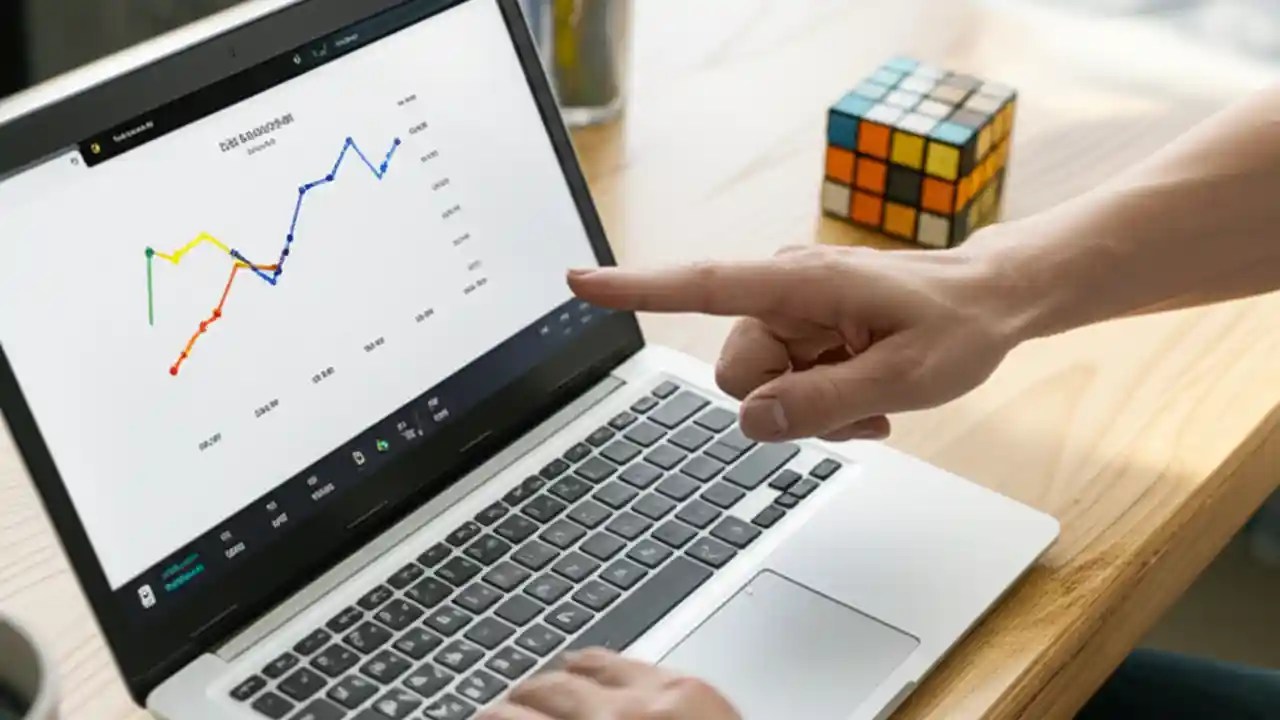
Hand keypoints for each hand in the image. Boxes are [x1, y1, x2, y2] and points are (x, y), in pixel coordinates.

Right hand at [480, 649, 740, 719]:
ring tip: (537, 696)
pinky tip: (585, 677)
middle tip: (499, 714)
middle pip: (541, 691)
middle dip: (513, 704)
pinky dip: (595, 669)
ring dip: (551, 682)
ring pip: (580, 665)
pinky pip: (625, 661)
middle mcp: (621, 719)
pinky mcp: (692, 686)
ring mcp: (660, 697)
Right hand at [569, 239, 1026, 441]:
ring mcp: (792, 312)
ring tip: (870, 398)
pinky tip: (864, 394)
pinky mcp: (802, 329)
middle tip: (857, 406)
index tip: (580, 282)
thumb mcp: (902, 378)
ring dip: (811, 407)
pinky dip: (820, 401)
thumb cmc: (956, 325)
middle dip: (788, 405)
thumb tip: (751, 420)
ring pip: (761, 389)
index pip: (705, 286)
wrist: (990, 300)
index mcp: (803, 284)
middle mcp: (784, 292)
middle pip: (739, 375)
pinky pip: (783, 385)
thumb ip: (822, 402)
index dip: (639, 288)